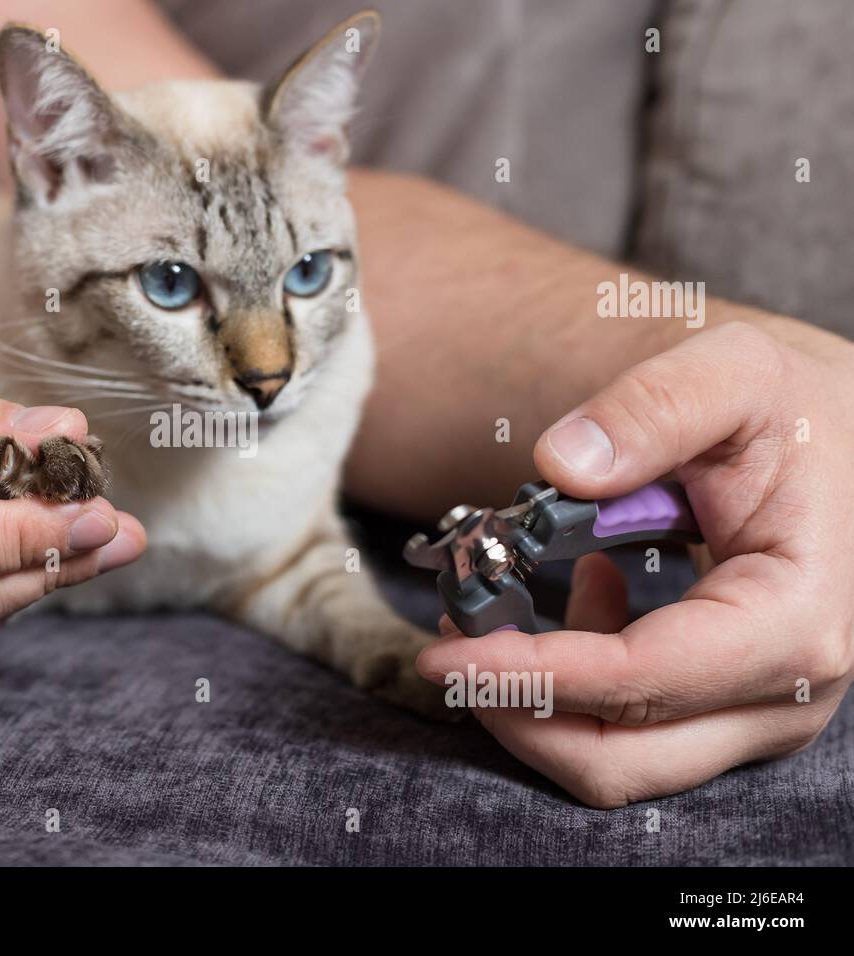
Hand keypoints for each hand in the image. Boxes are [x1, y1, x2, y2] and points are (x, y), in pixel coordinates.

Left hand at [418, 322, 853, 806]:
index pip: (640, 681)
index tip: (443, 652)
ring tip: (501, 608)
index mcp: (794, 619)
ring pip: (614, 760)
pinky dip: (573, 685)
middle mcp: (785, 693)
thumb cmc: (793, 412)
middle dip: (513, 708)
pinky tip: (582, 594)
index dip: (530, 674)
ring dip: (533, 700)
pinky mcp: (729, 711)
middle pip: (617, 758)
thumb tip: (565, 464)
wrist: (839, 448)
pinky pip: (630, 733)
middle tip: (449, 637)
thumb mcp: (735, 374)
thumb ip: (656, 406)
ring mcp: (759, 714)